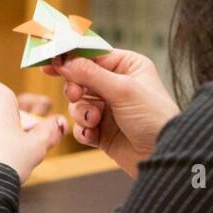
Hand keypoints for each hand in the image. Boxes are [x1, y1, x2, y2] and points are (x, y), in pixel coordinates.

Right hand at [41, 49, 180, 177]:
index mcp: (127, 67)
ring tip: (94, 121)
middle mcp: (116, 85)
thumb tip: (64, 61)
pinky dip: (83, 129)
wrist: (162, 156)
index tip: (50, 61)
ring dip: (82, 113)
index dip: (70, 58)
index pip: (92, 55)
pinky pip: (80, 125)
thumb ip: (90, 74)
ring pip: (77, 103)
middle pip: (79, 79)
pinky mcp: (101, 130)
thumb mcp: (123, 90)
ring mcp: (108, 108)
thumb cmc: (154, 118)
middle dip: (75, 89)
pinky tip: (94, 135)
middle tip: (75, 95)